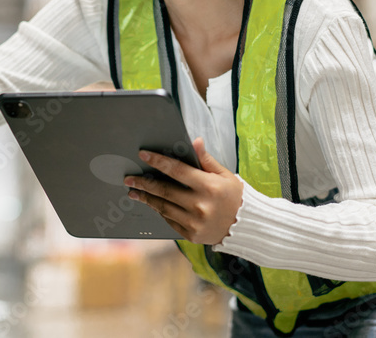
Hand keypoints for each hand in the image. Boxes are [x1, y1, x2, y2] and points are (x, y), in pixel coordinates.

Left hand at [123, 137, 243, 244]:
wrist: (245, 227)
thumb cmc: (235, 197)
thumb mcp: (224, 175)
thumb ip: (206, 160)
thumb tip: (195, 141)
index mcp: (209, 186)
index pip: (177, 170)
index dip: (158, 161)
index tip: (143, 155)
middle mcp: (200, 205)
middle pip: (164, 191)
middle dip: (143, 183)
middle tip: (129, 178)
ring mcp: (194, 222)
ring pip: (163, 207)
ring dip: (146, 198)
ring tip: (134, 191)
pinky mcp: (190, 234)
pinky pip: (169, 220)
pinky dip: (160, 211)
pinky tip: (152, 203)